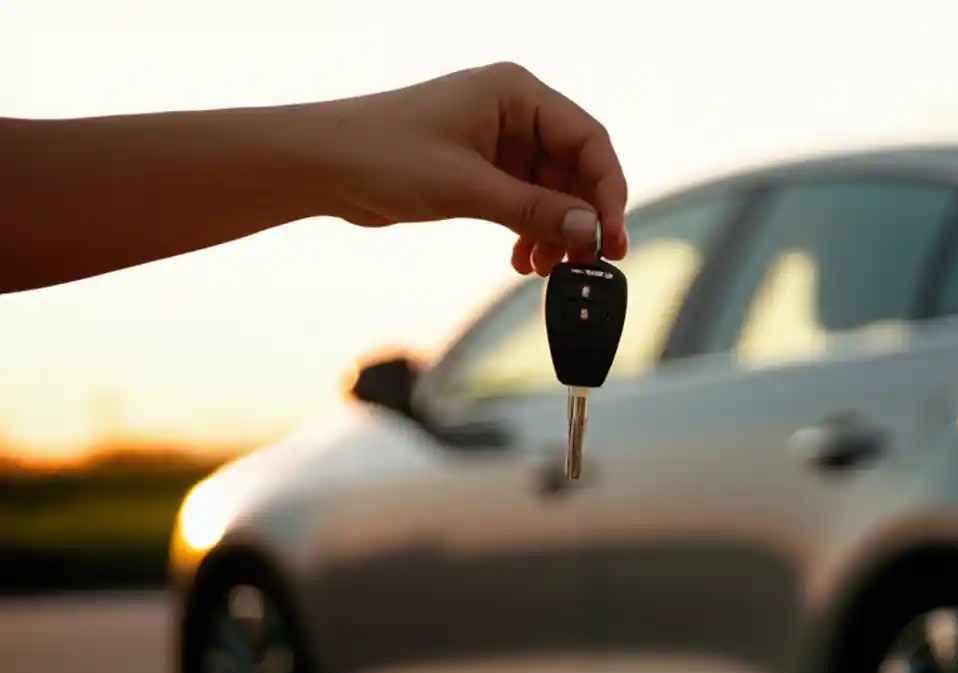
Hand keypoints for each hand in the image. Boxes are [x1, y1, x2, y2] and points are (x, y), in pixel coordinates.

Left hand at [306, 62, 627, 275]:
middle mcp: (514, 112)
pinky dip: (530, 232)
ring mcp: (499, 142)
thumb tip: (590, 232)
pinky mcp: (482, 170)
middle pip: (575, 169)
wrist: (321, 165)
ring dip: (555, 232)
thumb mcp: (466, 187)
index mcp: (517, 93)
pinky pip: (525, 202)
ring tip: (544, 269)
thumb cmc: (383, 155)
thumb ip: (534, 210)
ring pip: (553, 192)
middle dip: (581, 219)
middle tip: (587, 265)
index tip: (611, 240)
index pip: (588, 141)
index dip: (607, 193)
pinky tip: (522, 260)